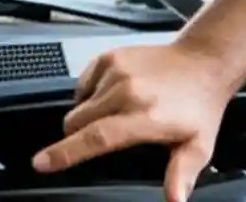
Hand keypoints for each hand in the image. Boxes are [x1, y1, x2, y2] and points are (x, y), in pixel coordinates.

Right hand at [31, 40, 235, 201]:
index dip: (65, 153)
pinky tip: (113, 97)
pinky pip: (83, 84)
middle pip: (77, 123)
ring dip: (87, 116)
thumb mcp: (197, 146)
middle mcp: (128, 91)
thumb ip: (181, 173)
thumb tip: (175, 199)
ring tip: (118, 114)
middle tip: (106, 137)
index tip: (41, 163)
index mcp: (146, 116)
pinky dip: (90, 95)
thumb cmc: (199, 106)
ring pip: (78, 105)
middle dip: (78, 137)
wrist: (204, 61)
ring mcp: (118, 71)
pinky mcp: (110, 57)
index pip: (96, 137)